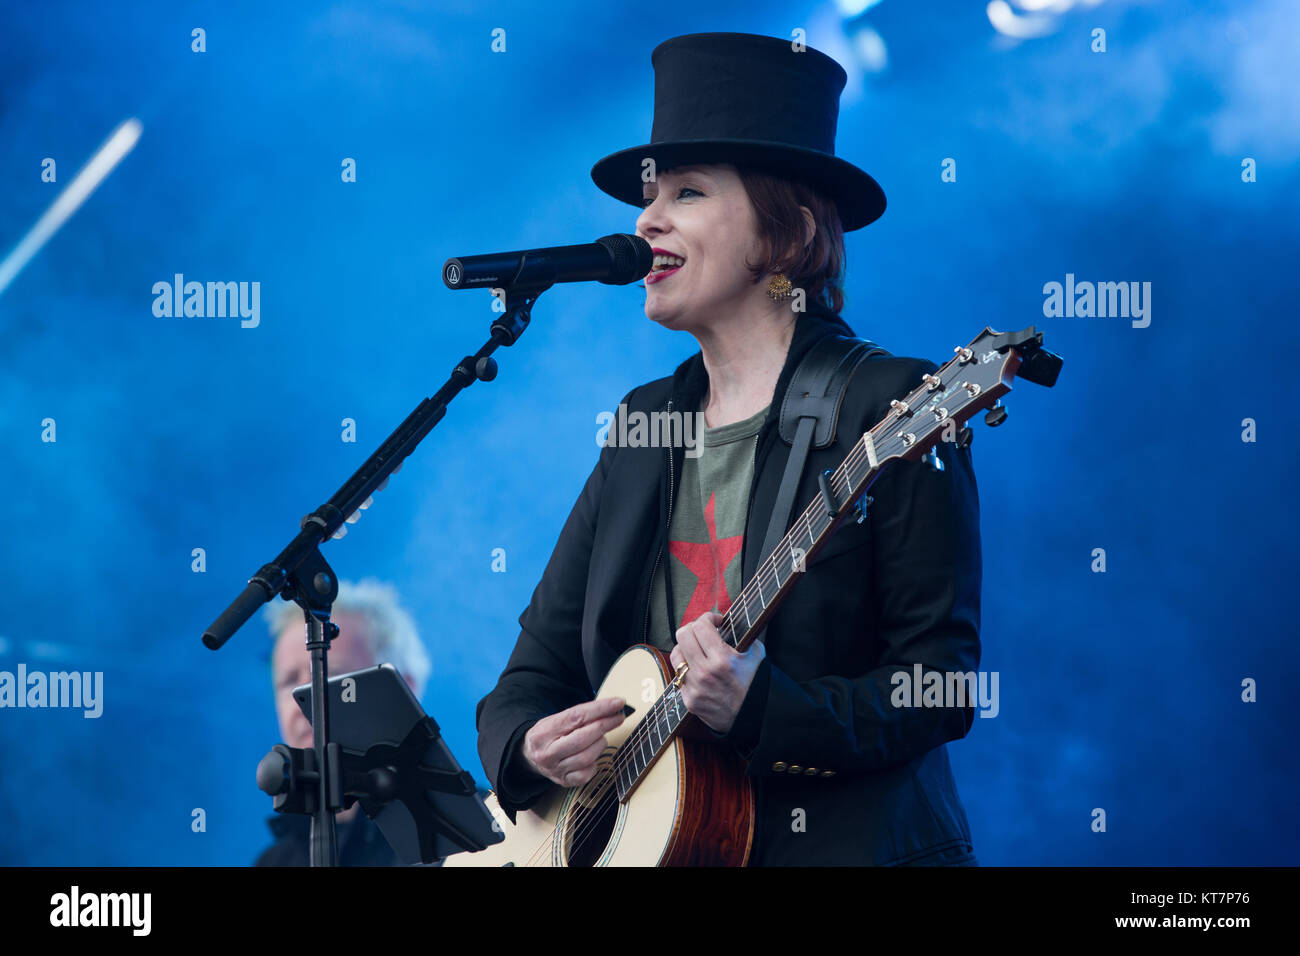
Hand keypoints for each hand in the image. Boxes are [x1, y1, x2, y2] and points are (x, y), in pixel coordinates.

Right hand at [522, 697, 626, 787]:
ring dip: (600, 744)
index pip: (576, 717)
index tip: (617, 703)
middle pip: (582, 738)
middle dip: (605, 725)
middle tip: (618, 717)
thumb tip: (612, 708)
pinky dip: (595, 762)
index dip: (600, 709)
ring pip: (586, 757)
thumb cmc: (549, 734)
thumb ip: (580, 715)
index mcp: (543, 732)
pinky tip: (593, 754)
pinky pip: (586, 773)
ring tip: (601, 736)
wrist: (530, 756)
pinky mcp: (564, 782)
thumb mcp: (556, 719)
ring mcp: (555, 770)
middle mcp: (547, 753)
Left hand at [669, 611, 765, 733]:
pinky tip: (700, 671)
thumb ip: (742, 635)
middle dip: (694, 628)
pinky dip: (688, 670)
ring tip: (699, 651)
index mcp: (722, 659)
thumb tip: (728, 621)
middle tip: (704, 632)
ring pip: (676, 655)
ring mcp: (695, 688)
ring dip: (686, 648)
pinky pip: (680, 676)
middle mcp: (705, 673)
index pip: (701, 626)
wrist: (753, 718)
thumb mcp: (756, 654)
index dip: (708, 618)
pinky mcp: (689, 700)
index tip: (716, 622)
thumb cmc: (756, 685)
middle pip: (682, 635)